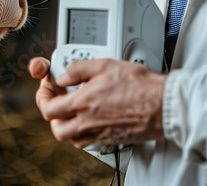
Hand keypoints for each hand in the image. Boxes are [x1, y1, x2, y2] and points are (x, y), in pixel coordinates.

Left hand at [29, 57, 166, 147]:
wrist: (162, 104)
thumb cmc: (140, 85)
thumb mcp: (105, 64)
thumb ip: (79, 69)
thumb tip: (64, 75)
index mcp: (83, 103)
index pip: (49, 108)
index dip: (43, 96)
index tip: (47, 87)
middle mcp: (88, 122)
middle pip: (57, 129)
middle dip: (52, 115)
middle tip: (56, 102)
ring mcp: (100, 133)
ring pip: (71, 138)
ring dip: (66, 126)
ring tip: (71, 112)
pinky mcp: (111, 139)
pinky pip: (89, 141)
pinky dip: (83, 133)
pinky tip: (90, 120)